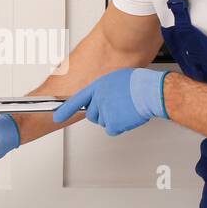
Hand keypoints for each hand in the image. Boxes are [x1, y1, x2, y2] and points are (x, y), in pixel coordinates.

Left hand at [52, 68, 170, 135]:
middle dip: (100, 113)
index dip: (65, 110)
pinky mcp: (113, 123)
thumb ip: (104, 88)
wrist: (150, 91)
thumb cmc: (137, 83)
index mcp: (98, 87)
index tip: (56, 116)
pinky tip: (127, 116)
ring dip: (112, 119)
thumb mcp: (116, 78)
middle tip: (115, 107)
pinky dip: (119, 126)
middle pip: (92, 114)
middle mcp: (98, 100)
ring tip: (125, 108)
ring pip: (103, 122)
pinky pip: (111, 130)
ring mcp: (105, 112)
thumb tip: (103, 96)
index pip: (77, 100)